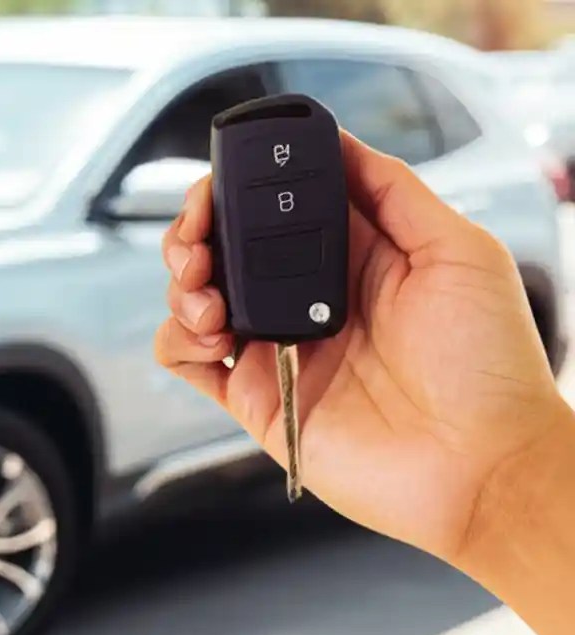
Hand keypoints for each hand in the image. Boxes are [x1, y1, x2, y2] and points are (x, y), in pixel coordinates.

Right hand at [156, 132, 569, 565]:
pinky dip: (175, 335)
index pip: (272, 202)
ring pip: (192, 293)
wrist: (480, 466)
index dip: (238, 183)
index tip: (225, 176)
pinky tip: (211, 334)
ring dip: (181, 278)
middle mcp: (304, 296)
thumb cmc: (488, 365)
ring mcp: (273, 345)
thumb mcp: (459, 250)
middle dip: (193, 225)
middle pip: (220, 242)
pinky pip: (183, 357)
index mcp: (349, 255)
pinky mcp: (251, 394)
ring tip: (206, 293)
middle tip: (197, 235)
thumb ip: (392, 190)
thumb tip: (336, 139)